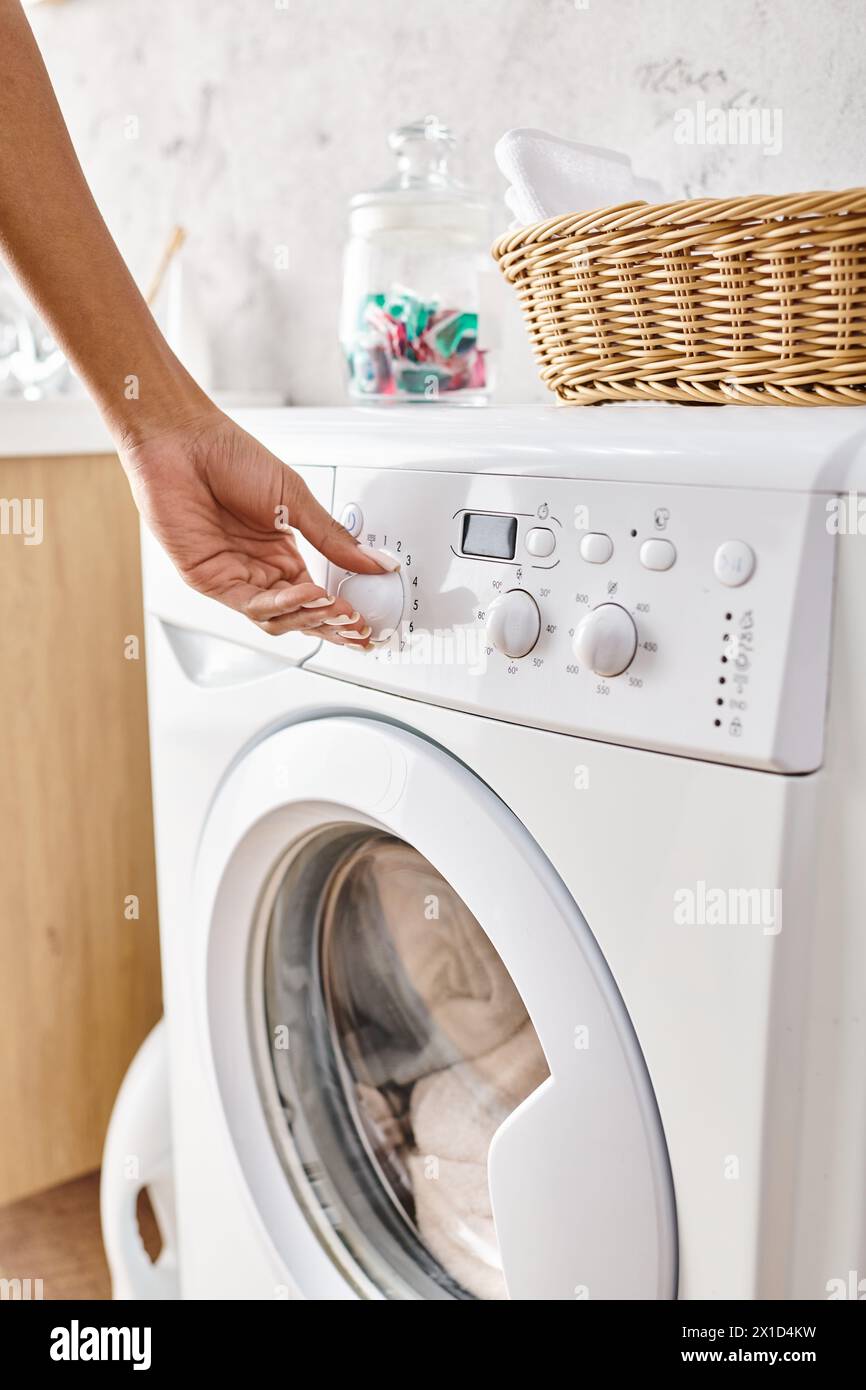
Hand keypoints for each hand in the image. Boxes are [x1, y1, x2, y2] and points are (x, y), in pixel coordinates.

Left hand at [121, 408, 393, 647]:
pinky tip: (305, 593)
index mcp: (282, 550)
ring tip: (334, 605)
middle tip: (359, 626)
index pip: (318, 596)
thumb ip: (334, 538)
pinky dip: (282, 605)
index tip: (367, 619)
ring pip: (279, 619)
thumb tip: (375, 561)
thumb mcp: (296, 498)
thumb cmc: (229, 457)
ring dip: (310, 617)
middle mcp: (259, 568)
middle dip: (332, 625)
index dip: (343, 611)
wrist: (183, 442)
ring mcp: (236, 576)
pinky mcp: (210, 580)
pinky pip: (252, 606)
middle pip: (301, 615)